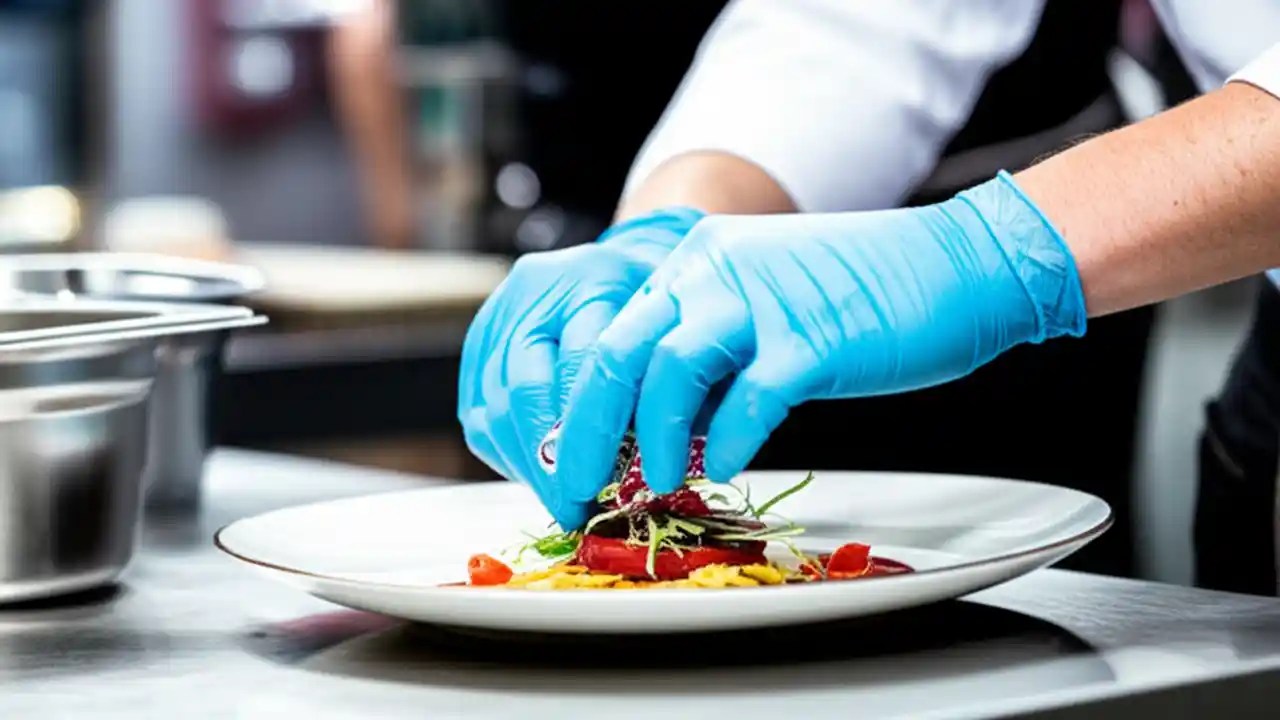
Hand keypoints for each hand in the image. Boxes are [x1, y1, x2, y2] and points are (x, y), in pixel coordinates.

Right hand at [457, 207, 702, 527]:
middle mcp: (535, 293)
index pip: (581, 368)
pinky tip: (539, 475)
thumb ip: (666, 386)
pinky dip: (508, 453)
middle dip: (548, 463)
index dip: (587, 436)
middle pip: (526, 392)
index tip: (596, 488)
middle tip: (571, 510)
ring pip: (495, 409)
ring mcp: (497, 316)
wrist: (623, 262)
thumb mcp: (678, 332)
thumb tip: (658, 459)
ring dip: (526, 466)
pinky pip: (479, 415)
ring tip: (558, 501)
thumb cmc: (658, 306)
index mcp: (594, 282)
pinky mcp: (477, 344)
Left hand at [555, 172, 1086, 506]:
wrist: (959, 264)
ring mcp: (763, 304)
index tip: (573, 452)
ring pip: (666, 369)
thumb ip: (712, 353)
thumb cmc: (865, 295)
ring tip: (653, 480)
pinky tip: (730, 465)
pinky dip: (729, 441)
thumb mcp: (765, 305)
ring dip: (651, 437)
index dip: (581, 399)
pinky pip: (748, 399)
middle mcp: (715, 272)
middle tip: (574, 484)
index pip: (612, 330)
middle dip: (583, 428)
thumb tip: (668, 427)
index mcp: (699, 262)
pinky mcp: (812, 342)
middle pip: (616, 350)